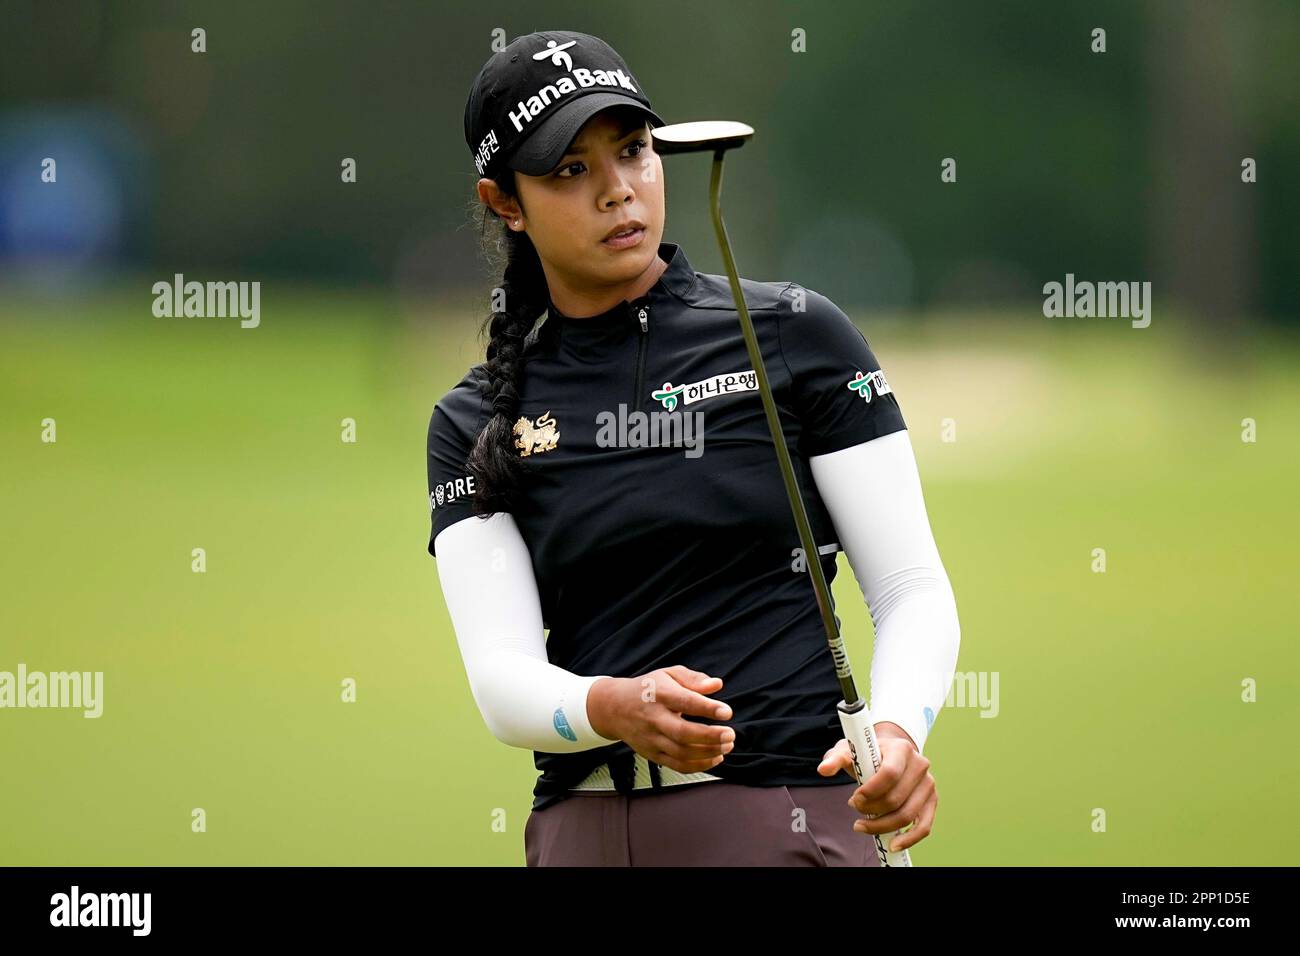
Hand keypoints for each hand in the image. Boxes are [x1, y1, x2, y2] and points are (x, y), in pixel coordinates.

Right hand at [587, 666, 734, 774]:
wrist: (614, 708)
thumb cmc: (647, 689)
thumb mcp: (668, 674)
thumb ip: (694, 679)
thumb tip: (716, 685)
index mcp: (660, 695)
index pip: (685, 702)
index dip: (707, 708)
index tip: (726, 712)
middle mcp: (654, 718)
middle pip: (682, 733)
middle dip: (710, 736)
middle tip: (730, 734)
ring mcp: (652, 739)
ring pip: (681, 752)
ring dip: (708, 752)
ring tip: (727, 745)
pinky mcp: (652, 754)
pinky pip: (676, 765)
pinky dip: (698, 765)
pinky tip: (714, 758)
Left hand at [817, 722, 936, 852]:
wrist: (888, 755)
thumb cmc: (866, 754)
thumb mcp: (849, 750)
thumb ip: (835, 758)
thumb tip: (823, 769)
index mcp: (901, 748)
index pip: (889, 774)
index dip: (870, 791)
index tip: (854, 798)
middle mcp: (920, 764)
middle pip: (896, 798)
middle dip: (871, 810)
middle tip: (854, 807)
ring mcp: (928, 783)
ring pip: (907, 815)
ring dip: (882, 826)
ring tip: (862, 824)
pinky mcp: (931, 801)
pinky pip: (923, 826)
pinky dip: (908, 839)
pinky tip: (892, 845)